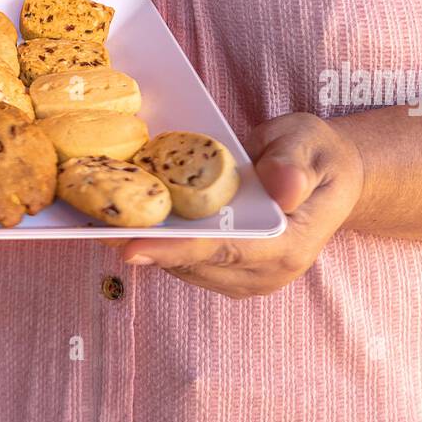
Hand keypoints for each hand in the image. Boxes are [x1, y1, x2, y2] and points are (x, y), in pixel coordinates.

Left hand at [103, 113, 364, 297]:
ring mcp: (248, 280)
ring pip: (184, 267)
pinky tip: (129, 218)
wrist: (326, 177)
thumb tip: (281, 188)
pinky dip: (158, 242)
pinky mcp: (229, 274)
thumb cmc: (315, 154)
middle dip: (147, 244)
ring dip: (146, 244)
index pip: (227, 251)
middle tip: (95, 222)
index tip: (131, 248)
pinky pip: (186, 262)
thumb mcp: (309, 142)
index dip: (177, 250)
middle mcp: (268, 273)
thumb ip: (292, 164)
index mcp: (291, 244)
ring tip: (102, 216)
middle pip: (195, 264)